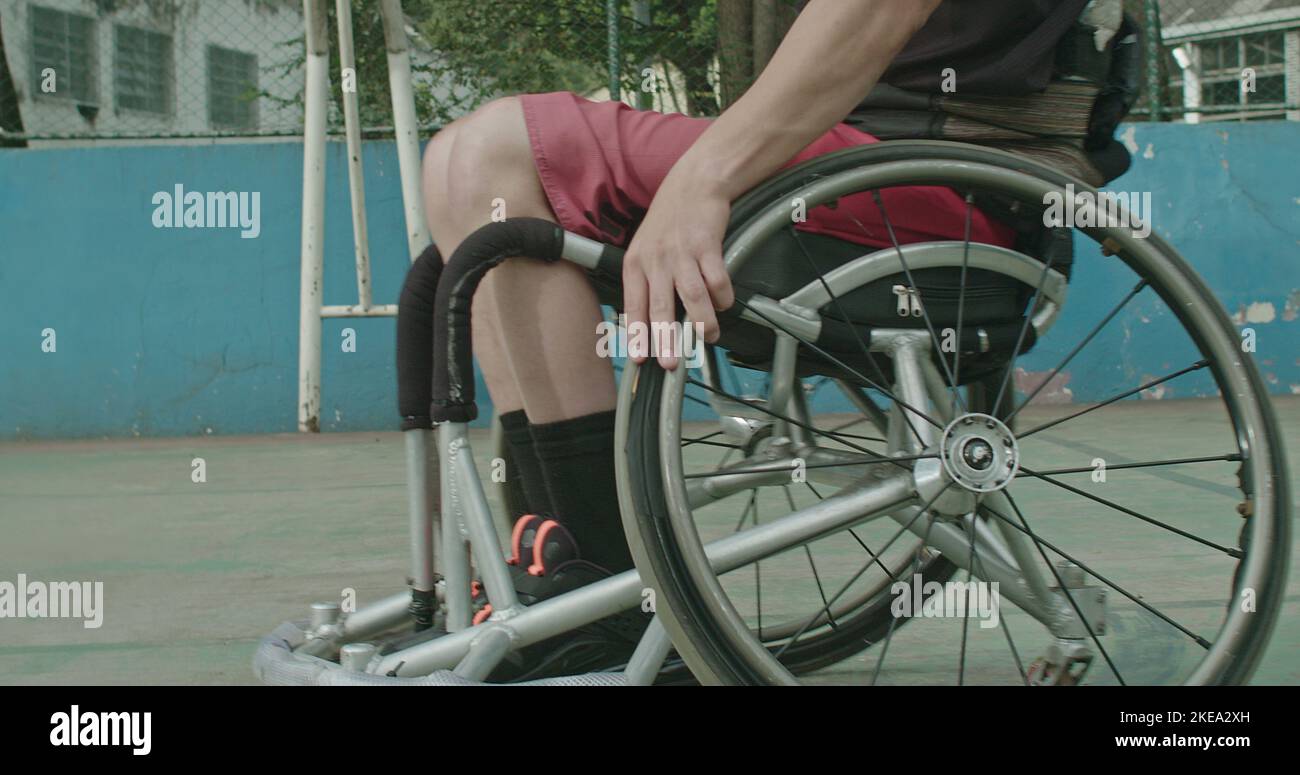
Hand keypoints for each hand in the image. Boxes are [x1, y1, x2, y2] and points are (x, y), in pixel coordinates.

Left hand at [621, 168, 734, 369]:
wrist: (694, 183)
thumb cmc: (669, 220)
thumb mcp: (645, 249)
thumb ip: (646, 282)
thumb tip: (649, 322)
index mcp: (636, 264)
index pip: (633, 306)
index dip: (637, 334)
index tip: (640, 359)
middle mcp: (656, 260)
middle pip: (660, 307)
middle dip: (666, 339)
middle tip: (671, 364)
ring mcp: (682, 252)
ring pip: (692, 296)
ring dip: (702, 322)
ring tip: (709, 337)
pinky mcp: (708, 245)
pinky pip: (717, 279)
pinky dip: (723, 296)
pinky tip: (725, 303)